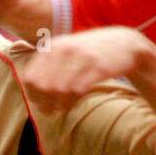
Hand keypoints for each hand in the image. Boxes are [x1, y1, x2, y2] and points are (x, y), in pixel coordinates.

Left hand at [19, 28, 144, 112]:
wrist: (125, 44)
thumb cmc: (89, 54)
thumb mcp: (65, 52)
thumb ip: (47, 68)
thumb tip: (32, 95)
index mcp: (52, 47)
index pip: (30, 77)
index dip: (32, 94)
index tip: (39, 103)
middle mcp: (64, 50)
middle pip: (43, 86)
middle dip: (44, 102)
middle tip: (50, 111)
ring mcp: (81, 57)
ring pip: (59, 90)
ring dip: (58, 104)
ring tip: (61, 108)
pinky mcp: (98, 67)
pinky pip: (78, 90)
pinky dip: (72, 102)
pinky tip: (73, 104)